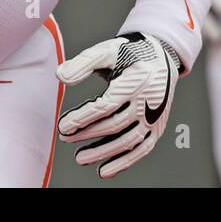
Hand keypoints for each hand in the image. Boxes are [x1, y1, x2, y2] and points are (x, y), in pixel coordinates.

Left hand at [56, 33, 179, 178]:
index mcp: (136, 81)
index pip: (106, 105)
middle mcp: (149, 102)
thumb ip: (83, 62)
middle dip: (87, 134)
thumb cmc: (128, 53)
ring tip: (80, 158)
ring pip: (128, 141)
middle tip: (65, 138)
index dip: (83, 118)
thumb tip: (60, 76)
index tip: (63, 126)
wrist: (160, 57)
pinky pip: (142, 149)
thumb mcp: (107, 51)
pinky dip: (124, 163)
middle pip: (114, 125)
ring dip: (103, 153)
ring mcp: (154, 117)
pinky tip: (104, 171)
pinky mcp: (157, 127)